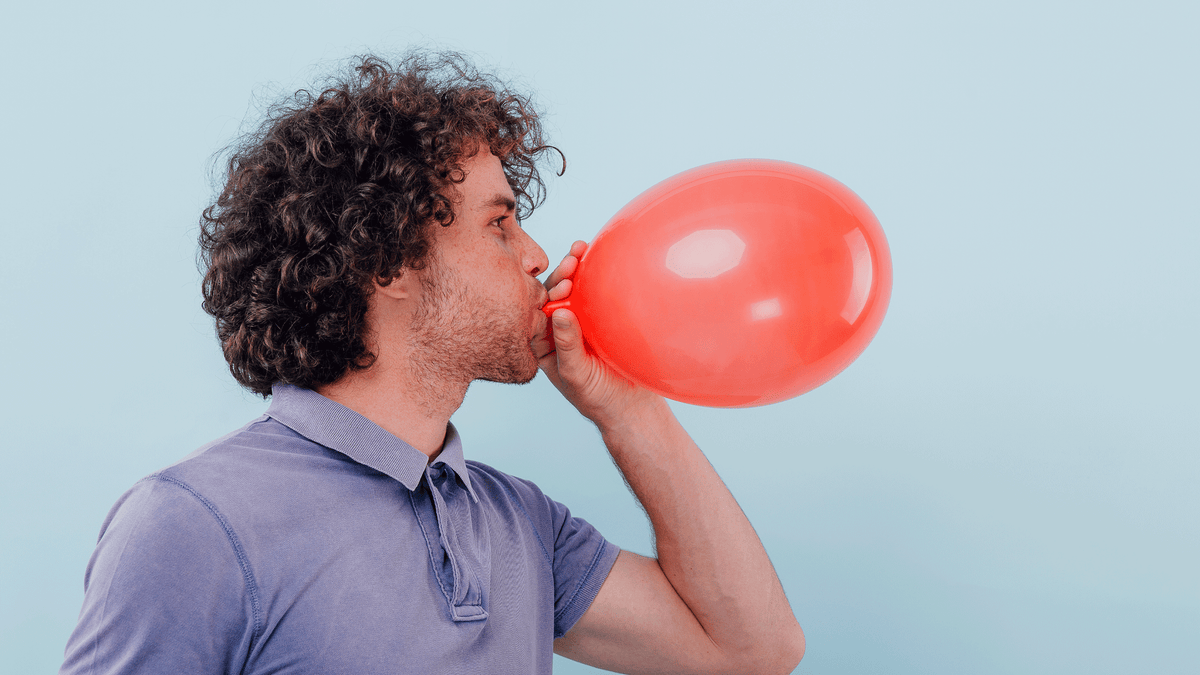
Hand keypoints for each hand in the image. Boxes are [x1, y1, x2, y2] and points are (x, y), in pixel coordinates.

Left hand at [539, 241, 658, 425]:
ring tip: (581, 250)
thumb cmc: (598, 397)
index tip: (561, 287)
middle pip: (553, 297)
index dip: (544, 297)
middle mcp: (556, 330)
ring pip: (573, 291)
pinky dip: (594, 277)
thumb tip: (560, 312)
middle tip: (572, 261)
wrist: (632, 406)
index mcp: (542, 345)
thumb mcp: (576, 374)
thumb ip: (567, 345)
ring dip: (576, 271)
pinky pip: (594, 295)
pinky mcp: (600, 319)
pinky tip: (597, 259)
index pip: (536, 314)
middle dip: (560, 278)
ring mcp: (579, 323)